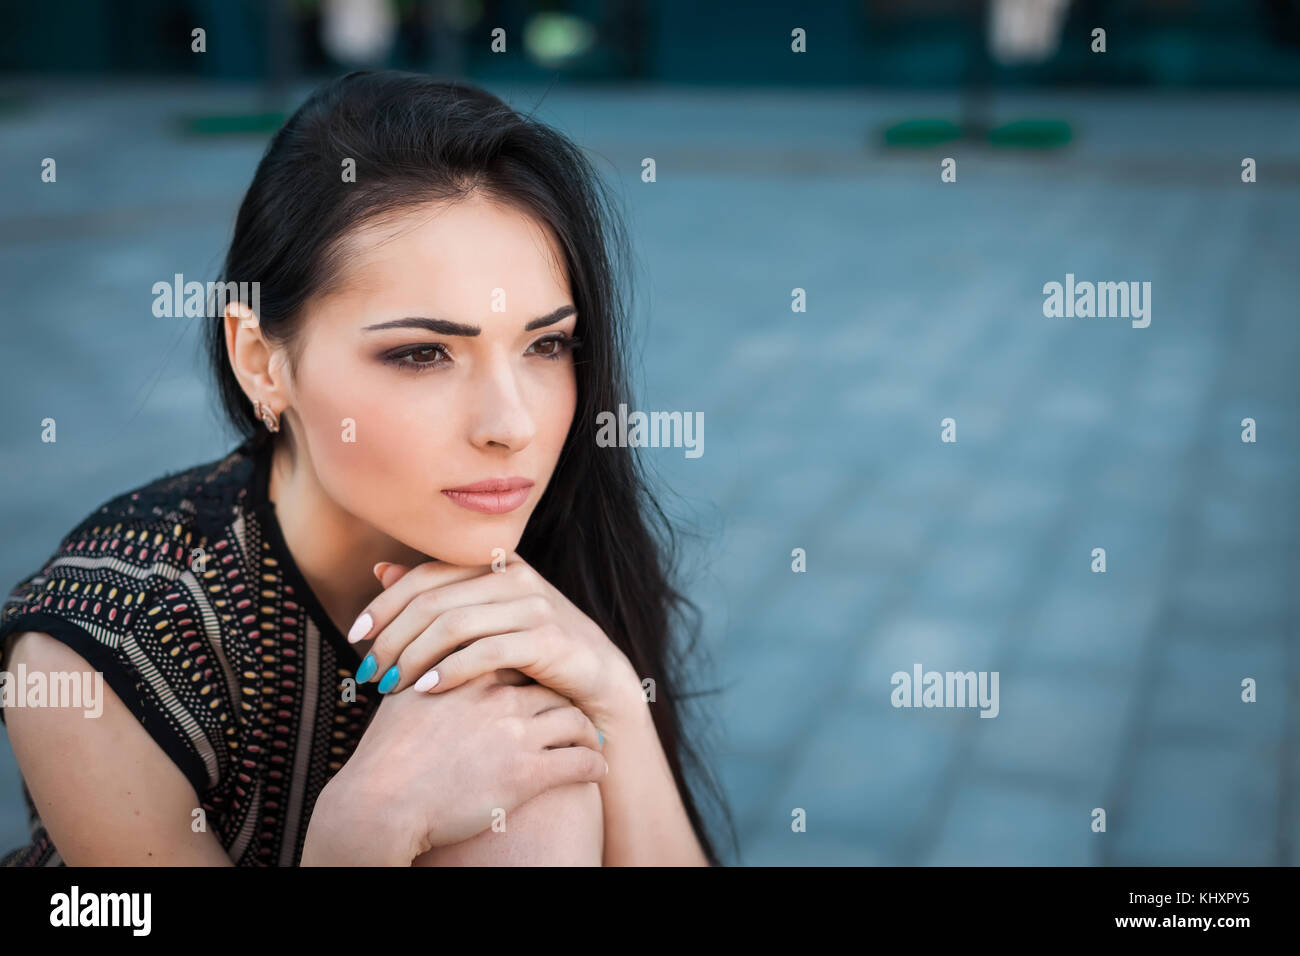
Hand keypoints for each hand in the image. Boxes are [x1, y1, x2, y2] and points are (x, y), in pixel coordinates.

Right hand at [322, 671, 606, 861]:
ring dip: (588, 733)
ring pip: (575, 722)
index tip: (545, 680)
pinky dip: (593, 765)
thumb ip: (421, 670)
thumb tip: (422, 659)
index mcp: (471, 675)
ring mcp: (516, 734)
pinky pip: (579, 763)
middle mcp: (499, 698)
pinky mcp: (527, 774)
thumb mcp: (400, 695)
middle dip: (569, 700)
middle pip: (552, 689)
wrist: (379, 804)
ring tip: (592, 741)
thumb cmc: (384, 756)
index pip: (520, 659)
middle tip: (578, 711)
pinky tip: (595, 771)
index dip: (536, 671)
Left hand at [353, 554, 641, 730]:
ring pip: (453, 625)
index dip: (385, 604)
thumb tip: (382, 570)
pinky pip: (484, 651)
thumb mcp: (485, 615)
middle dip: (392, 637)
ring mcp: (533, 605)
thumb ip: (439, 592)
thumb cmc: (533, 648)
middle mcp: (513, 576)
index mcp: (494, 563)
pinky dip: (449, 671)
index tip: (356, 636)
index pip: (425, 575)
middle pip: (433, 601)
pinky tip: (427, 690)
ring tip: (391, 685)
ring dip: (414, 658)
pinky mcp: (546, 639)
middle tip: (369, 671)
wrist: (596, 677)